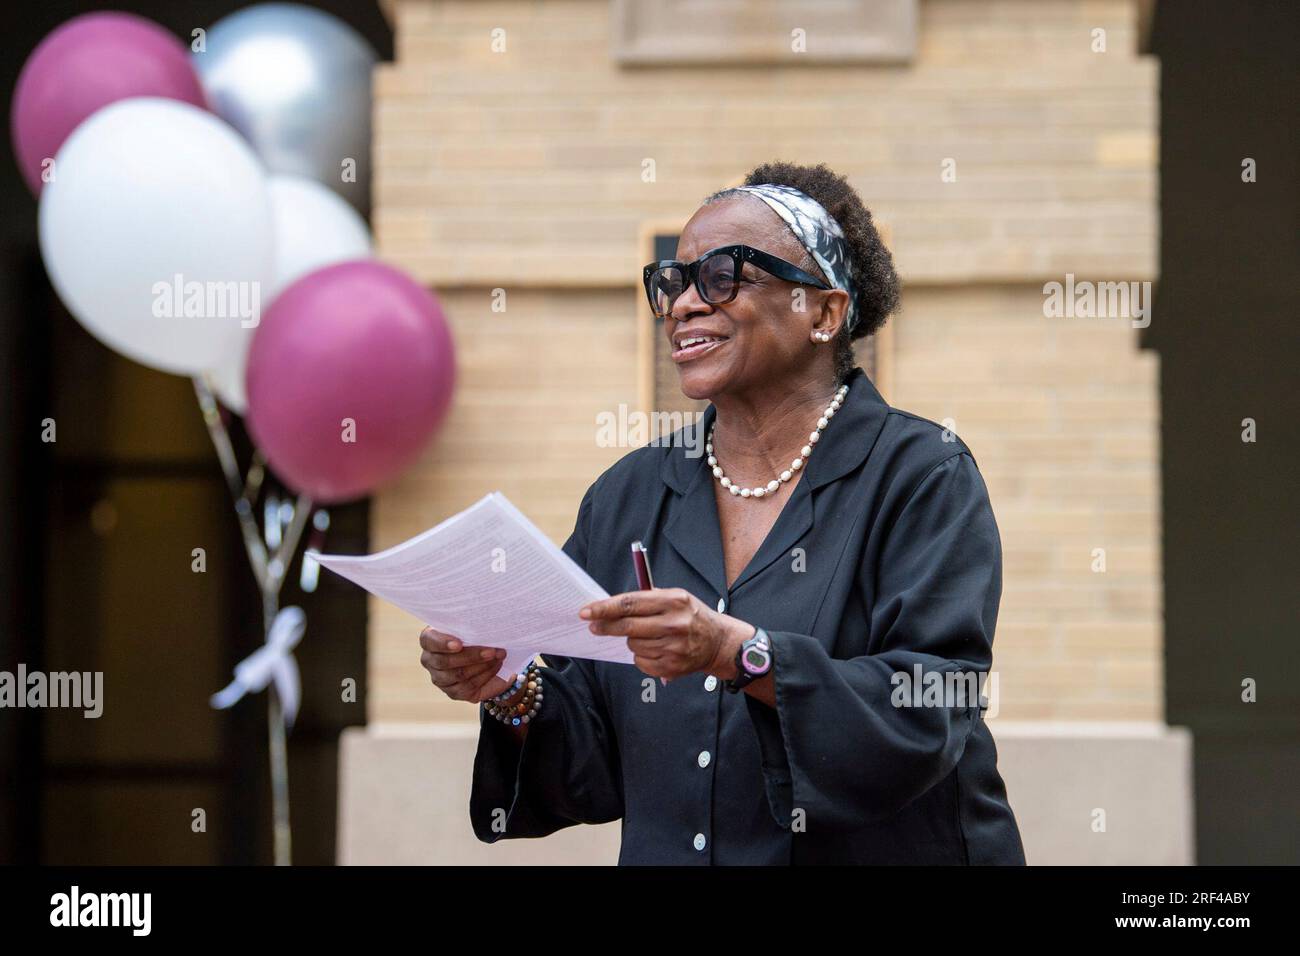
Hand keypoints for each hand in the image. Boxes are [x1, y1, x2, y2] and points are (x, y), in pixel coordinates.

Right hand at [418, 627, 515, 702]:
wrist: (489, 659)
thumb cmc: (476, 636)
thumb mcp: (473, 628)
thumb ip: (472, 626)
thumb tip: (485, 626)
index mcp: (429, 640)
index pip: (428, 640)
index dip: (442, 643)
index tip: (459, 644)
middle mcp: (430, 660)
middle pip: (444, 661)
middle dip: (471, 656)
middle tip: (491, 651)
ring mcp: (440, 679)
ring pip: (458, 674)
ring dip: (482, 665)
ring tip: (499, 655)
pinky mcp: (453, 692)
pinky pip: (469, 685)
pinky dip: (486, 674)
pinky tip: (496, 665)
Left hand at [579, 588, 755, 681]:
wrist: (718, 642)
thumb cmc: (691, 616)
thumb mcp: (676, 597)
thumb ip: (648, 598)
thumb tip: (612, 605)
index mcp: (673, 601)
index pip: (631, 603)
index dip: (605, 608)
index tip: (587, 611)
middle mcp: (674, 624)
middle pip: (628, 626)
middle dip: (606, 626)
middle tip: (593, 626)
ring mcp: (673, 647)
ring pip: (633, 645)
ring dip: (631, 640)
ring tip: (647, 636)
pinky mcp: (672, 666)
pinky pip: (640, 661)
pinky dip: (641, 655)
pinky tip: (655, 649)